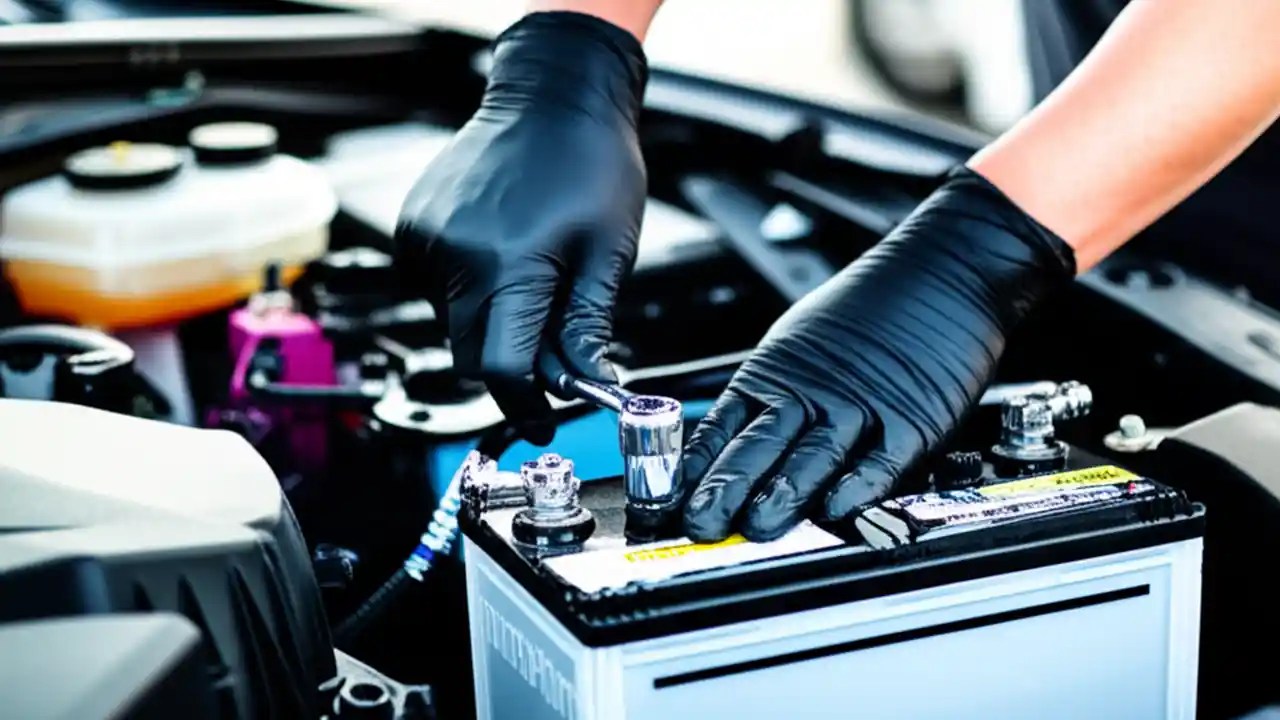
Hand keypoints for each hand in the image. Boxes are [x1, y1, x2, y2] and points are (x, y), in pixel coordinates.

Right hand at [395, 12, 647, 442]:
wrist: (551, 95)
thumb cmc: (589, 162)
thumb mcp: (608, 251)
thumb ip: (588, 327)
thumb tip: (588, 386)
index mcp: (509, 265)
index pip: (502, 370)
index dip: (526, 404)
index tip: (544, 418)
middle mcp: (455, 256)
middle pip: (471, 354)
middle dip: (511, 366)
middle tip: (553, 350)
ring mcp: (426, 241)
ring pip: (454, 325)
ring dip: (491, 324)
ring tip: (533, 276)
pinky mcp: (412, 229)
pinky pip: (437, 291)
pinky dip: (469, 293)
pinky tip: (501, 256)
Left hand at [681, 167, 1076, 541]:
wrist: (943, 268)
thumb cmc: (871, 306)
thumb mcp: (798, 341)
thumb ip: (768, 394)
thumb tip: (723, 447)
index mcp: (775, 373)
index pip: (722, 427)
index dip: (697, 468)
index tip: (673, 501)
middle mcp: (812, 391)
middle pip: (760, 447)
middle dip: (727, 489)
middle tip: (702, 523)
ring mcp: (862, 406)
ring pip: (813, 456)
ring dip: (782, 494)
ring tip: (756, 525)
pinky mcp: (912, 419)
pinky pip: (882, 459)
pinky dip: (859, 485)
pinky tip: (837, 507)